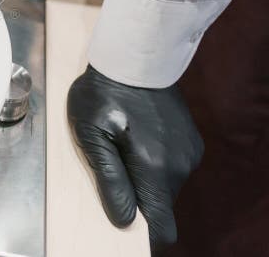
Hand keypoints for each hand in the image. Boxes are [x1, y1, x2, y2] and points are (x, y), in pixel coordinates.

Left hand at [67, 65, 203, 251]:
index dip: (142, 227)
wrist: (135, 57)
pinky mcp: (192, 141)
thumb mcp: (93, 136)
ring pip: (165, 184)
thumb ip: (110, 181)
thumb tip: (124, 220)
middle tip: (112, 160)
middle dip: (137, 194)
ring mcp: (190, 152)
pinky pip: (172, 165)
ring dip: (144, 175)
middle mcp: (181, 165)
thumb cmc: (105, 92)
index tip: (123, 210)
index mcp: (156, 169)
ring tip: (122, 142)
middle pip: (159, 203)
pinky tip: (137, 135)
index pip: (161, 225)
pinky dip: (155, 160)